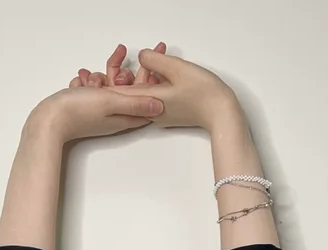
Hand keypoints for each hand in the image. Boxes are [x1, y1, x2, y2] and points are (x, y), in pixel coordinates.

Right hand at [32, 43, 167, 142]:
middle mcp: (114, 116)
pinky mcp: (87, 108)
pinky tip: (80, 82)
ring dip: (100, 76)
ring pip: (108, 87)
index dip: (154, 81)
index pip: (146, 100)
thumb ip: (135, 103)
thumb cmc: (78, 112)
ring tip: (89, 76)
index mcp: (123, 117)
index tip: (157, 63)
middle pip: (127, 89)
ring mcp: (100, 112)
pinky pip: (93, 90)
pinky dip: (87, 83)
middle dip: (122, 70)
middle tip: (120, 51)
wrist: (48, 120)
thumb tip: (160, 106)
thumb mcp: (111, 102)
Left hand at [122, 47, 238, 132]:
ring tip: (157, 56)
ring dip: (148, 75)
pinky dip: (157, 83)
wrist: (220, 113)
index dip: (113, 81)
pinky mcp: (170, 114)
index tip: (107, 74)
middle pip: (133, 92)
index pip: (121, 93)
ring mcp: (160, 115)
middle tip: (136, 55)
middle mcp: (151, 112)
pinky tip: (164, 72)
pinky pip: (155, 98)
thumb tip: (142, 57)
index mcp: (149, 100)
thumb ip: (154, 60)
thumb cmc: (202, 92)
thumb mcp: (176, 67)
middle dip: (134, 72)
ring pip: (145, 93)